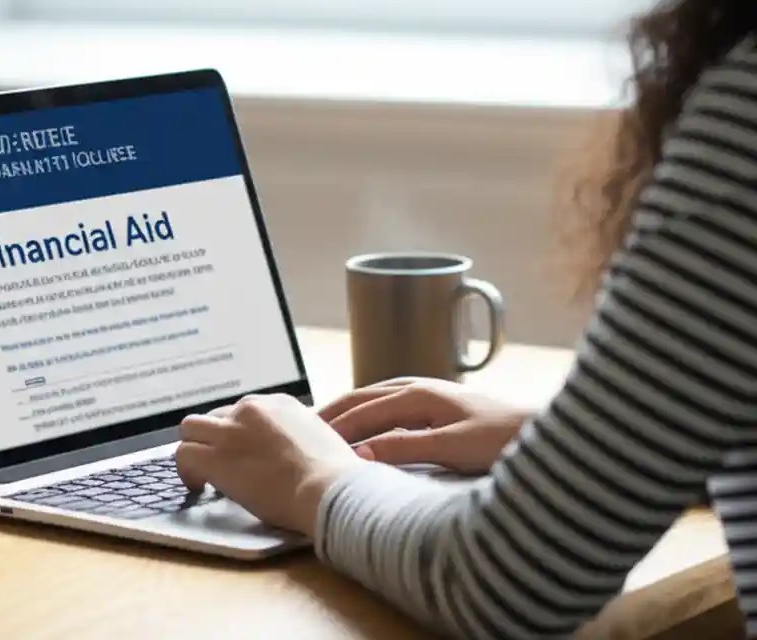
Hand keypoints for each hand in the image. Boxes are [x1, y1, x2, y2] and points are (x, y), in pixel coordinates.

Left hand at [176, 394, 363, 536]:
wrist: (328, 489)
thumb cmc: (337, 477)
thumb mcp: (326, 442)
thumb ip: (304, 440)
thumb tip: (301, 455)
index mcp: (280, 404)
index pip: (246, 411)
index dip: (242, 433)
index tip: (246, 453)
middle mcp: (251, 409)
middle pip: (217, 416)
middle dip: (216, 438)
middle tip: (223, 463)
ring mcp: (230, 431)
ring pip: (191, 428)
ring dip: (195, 448)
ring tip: (201, 473)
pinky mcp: (215, 456)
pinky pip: (183, 455)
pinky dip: (186, 471)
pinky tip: (197, 487)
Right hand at [318, 378, 531, 472]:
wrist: (538, 430)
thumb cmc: (500, 440)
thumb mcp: (450, 447)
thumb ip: (403, 448)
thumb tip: (358, 454)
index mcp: (418, 395)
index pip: (363, 410)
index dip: (335, 426)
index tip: (308, 442)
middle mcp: (419, 387)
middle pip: (363, 396)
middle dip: (333, 411)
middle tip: (302, 428)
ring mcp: (429, 392)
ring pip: (375, 395)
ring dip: (349, 408)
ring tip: (325, 423)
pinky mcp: (438, 402)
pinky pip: (390, 401)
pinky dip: (369, 409)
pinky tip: (366, 420)